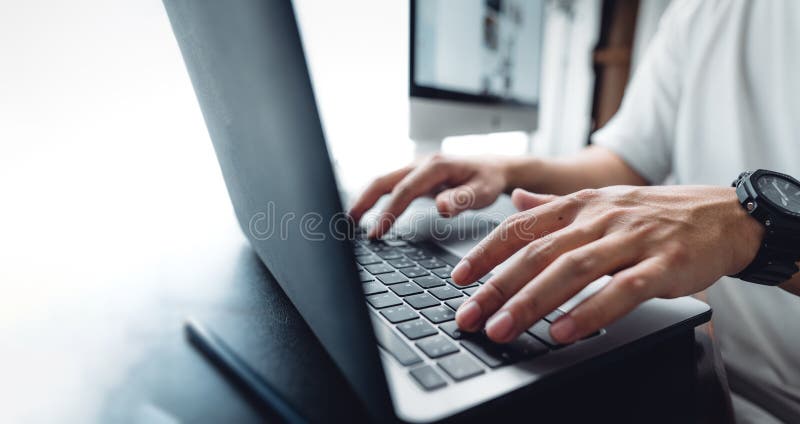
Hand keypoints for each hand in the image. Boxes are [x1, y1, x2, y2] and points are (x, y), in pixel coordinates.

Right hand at [348, 154, 510, 237]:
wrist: (494, 168)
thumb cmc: (488, 180)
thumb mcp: (483, 192)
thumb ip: (462, 200)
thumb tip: (441, 208)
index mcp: (435, 167)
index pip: (404, 191)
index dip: (387, 212)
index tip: (376, 233)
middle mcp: (421, 163)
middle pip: (383, 181)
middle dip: (363, 202)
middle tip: (347, 225)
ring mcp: (415, 168)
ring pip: (382, 182)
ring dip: (365, 200)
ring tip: (350, 222)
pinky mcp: (414, 176)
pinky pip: (390, 186)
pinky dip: (375, 199)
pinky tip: (368, 215)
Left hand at [452, 185, 764, 343]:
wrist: (724, 215)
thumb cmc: (656, 214)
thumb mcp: (601, 201)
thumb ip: (554, 206)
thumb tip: (515, 202)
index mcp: (580, 204)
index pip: (522, 227)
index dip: (486, 252)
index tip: (460, 278)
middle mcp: (599, 218)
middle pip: (538, 253)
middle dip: (497, 287)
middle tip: (469, 316)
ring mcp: (631, 240)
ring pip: (572, 270)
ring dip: (532, 303)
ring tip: (503, 329)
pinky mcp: (663, 264)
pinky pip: (622, 290)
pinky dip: (591, 311)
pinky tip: (565, 331)